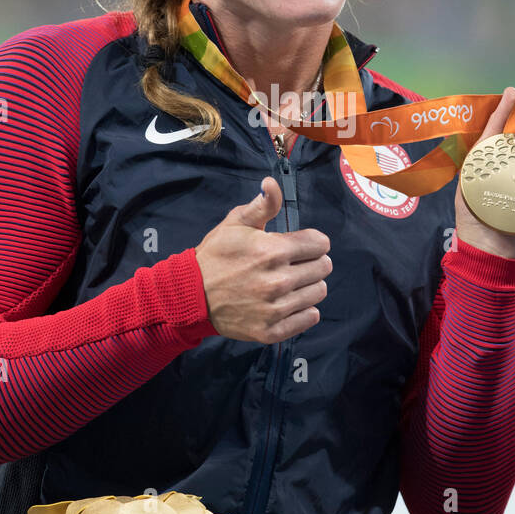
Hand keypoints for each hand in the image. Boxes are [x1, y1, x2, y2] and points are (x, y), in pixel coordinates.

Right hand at [194, 177, 331, 342]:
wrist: (191, 294)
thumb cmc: (215, 254)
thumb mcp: (235, 223)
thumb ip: (262, 204)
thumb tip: (272, 183)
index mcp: (272, 251)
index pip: (321, 244)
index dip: (311, 241)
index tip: (299, 245)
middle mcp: (278, 281)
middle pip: (324, 268)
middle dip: (312, 261)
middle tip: (293, 263)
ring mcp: (275, 309)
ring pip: (319, 292)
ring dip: (309, 285)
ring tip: (289, 282)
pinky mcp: (271, 330)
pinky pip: (310, 318)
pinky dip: (304, 310)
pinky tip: (288, 302)